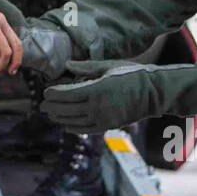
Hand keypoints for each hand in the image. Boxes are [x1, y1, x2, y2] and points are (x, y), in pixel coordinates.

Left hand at [41, 59, 196, 133]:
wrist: (153, 93)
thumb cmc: (132, 74)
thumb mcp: (108, 66)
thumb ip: (86, 67)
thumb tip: (67, 66)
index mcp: (96, 89)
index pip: (67, 94)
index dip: (53, 94)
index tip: (45, 92)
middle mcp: (98, 107)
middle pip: (67, 109)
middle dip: (52, 107)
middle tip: (42, 104)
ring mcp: (103, 118)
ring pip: (74, 121)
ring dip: (60, 118)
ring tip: (51, 114)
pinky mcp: (109, 126)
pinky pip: (86, 129)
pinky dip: (73, 128)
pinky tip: (66, 125)